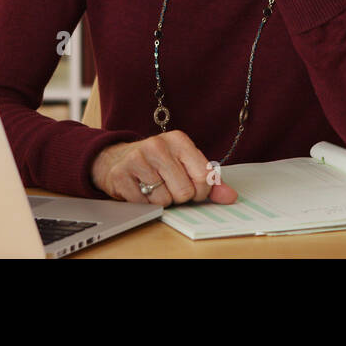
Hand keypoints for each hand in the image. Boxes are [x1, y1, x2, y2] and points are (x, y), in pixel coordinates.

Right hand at [91, 130, 238, 206]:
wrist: (115, 159)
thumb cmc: (156, 163)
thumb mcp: (184, 164)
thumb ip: (209, 180)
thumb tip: (230, 197)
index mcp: (178, 140)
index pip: (203, 176)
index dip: (201, 191)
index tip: (193, 189)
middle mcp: (157, 145)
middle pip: (184, 191)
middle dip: (179, 197)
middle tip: (168, 187)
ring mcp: (137, 159)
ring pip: (163, 200)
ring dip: (160, 201)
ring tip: (152, 187)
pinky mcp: (120, 175)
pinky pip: (143, 204)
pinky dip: (143, 204)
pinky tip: (138, 190)